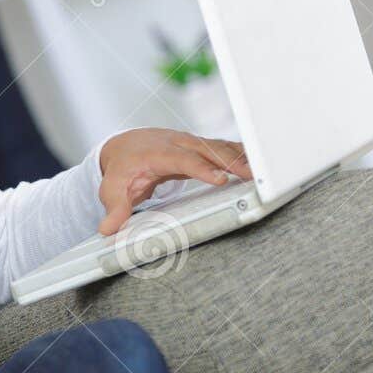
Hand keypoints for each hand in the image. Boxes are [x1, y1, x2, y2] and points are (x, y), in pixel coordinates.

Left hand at [96, 128, 251, 235]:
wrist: (124, 146)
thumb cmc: (121, 168)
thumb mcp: (112, 188)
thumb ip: (114, 208)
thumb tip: (107, 228)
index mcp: (157, 152)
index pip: (182, 158)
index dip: (202, 168)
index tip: (220, 179)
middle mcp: (177, 143)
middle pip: (208, 149)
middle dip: (231, 161)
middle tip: (253, 176)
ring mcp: (191, 143)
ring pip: (220, 147)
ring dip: (242, 157)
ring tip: (265, 171)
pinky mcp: (201, 148)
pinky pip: (224, 149)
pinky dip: (242, 155)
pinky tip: (261, 164)